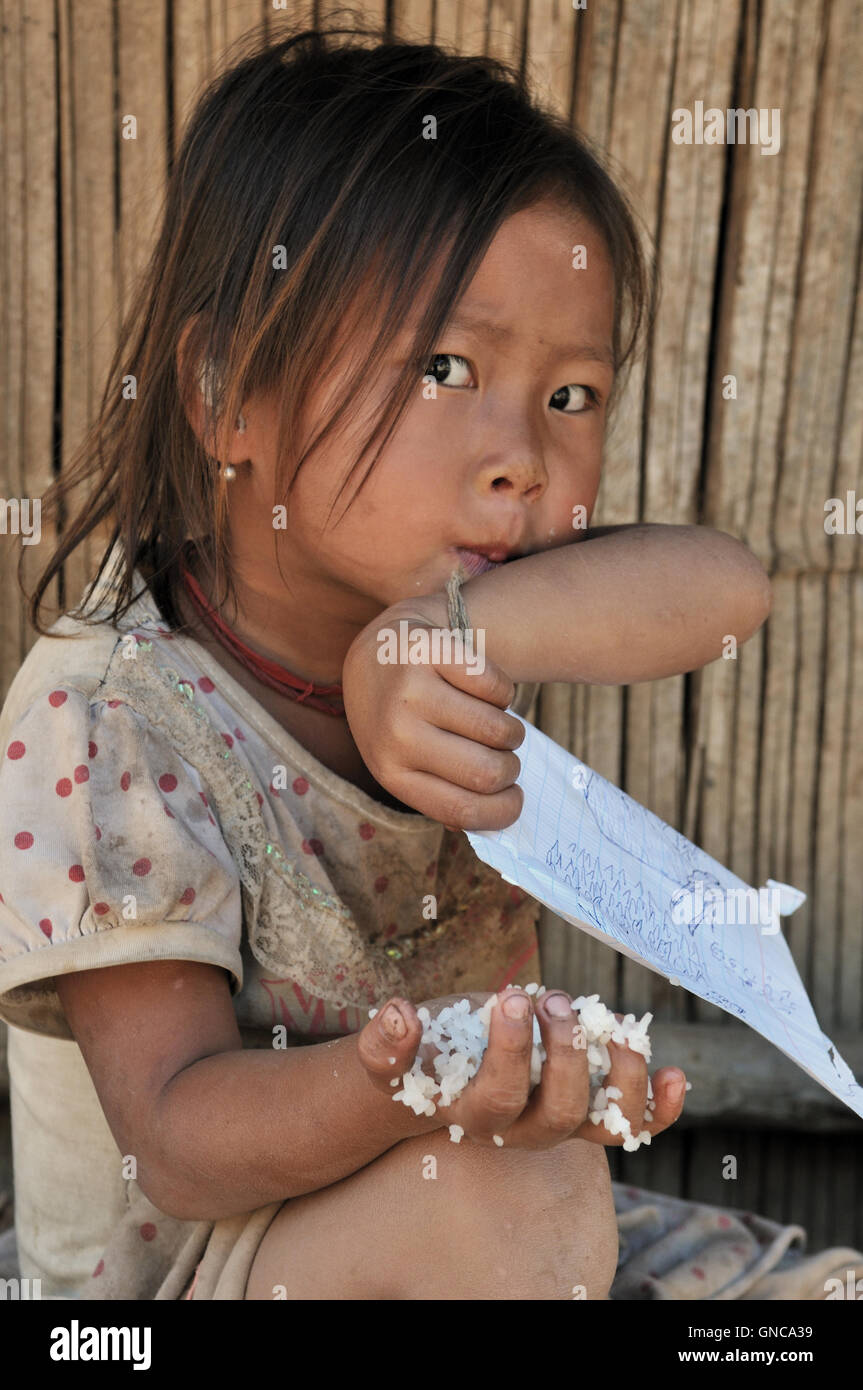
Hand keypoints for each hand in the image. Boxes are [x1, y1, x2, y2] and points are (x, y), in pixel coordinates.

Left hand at [341, 596, 524, 830]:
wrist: (376, 653)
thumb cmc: (400, 719)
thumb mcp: (405, 762)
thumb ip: (443, 794)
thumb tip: (495, 820)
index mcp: (391, 773)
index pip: (462, 810)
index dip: (503, 811)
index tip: (515, 799)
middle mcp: (395, 733)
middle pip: (486, 772)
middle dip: (510, 767)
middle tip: (503, 754)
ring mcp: (409, 689)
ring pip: (497, 728)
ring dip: (510, 730)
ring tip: (494, 723)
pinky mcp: (428, 650)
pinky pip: (496, 686)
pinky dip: (503, 692)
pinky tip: (481, 690)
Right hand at [357, 988, 686, 1149]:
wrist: (440, 1079)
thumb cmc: (422, 1057)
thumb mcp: (395, 1050)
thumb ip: (388, 1043)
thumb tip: (396, 1015)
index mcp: (472, 1115)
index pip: (497, 1097)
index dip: (511, 1053)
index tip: (513, 997)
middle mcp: (521, 1128)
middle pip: (557, 1113)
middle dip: (565, 1055)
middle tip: (555, 1000)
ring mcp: (560, 1122)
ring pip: (604, 1123)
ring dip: (621, 1078)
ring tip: (621, 1029)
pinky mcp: (588, 1113)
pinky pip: (631, 1125)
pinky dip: (659, 1105)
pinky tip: (674, 1073)